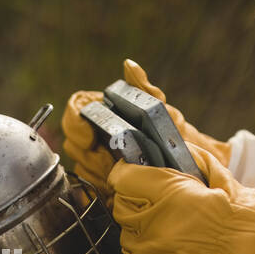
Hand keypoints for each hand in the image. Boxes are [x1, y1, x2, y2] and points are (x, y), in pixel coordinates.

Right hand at [61, 58, 232, 203]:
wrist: (181, 162)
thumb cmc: (170, 131)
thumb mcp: (160, 109)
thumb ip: (143, 89)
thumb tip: (129, 65)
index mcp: (101, 110)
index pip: (74, 110)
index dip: (75, 124)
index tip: (89, 137)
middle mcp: (91, 132)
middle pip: (72, 142)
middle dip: (89, 155)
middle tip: (108, 162)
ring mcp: (93, 157)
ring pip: (80, 165)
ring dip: (96, 171)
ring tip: (117, 174)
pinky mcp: (99, 178)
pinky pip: (90, 184)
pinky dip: (101, 186)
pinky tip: (116, 187)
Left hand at [108, 149, 254, 253]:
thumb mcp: (231, 185)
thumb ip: (201, 167)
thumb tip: (186, 153)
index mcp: (170, 193)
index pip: (123, 176)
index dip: (132, 175)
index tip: (139, 176)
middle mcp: (152, 225)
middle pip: (121, 207)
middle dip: (140, 205)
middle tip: (167, 210)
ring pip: (127, 237)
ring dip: (145, 235)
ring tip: (178, 238)